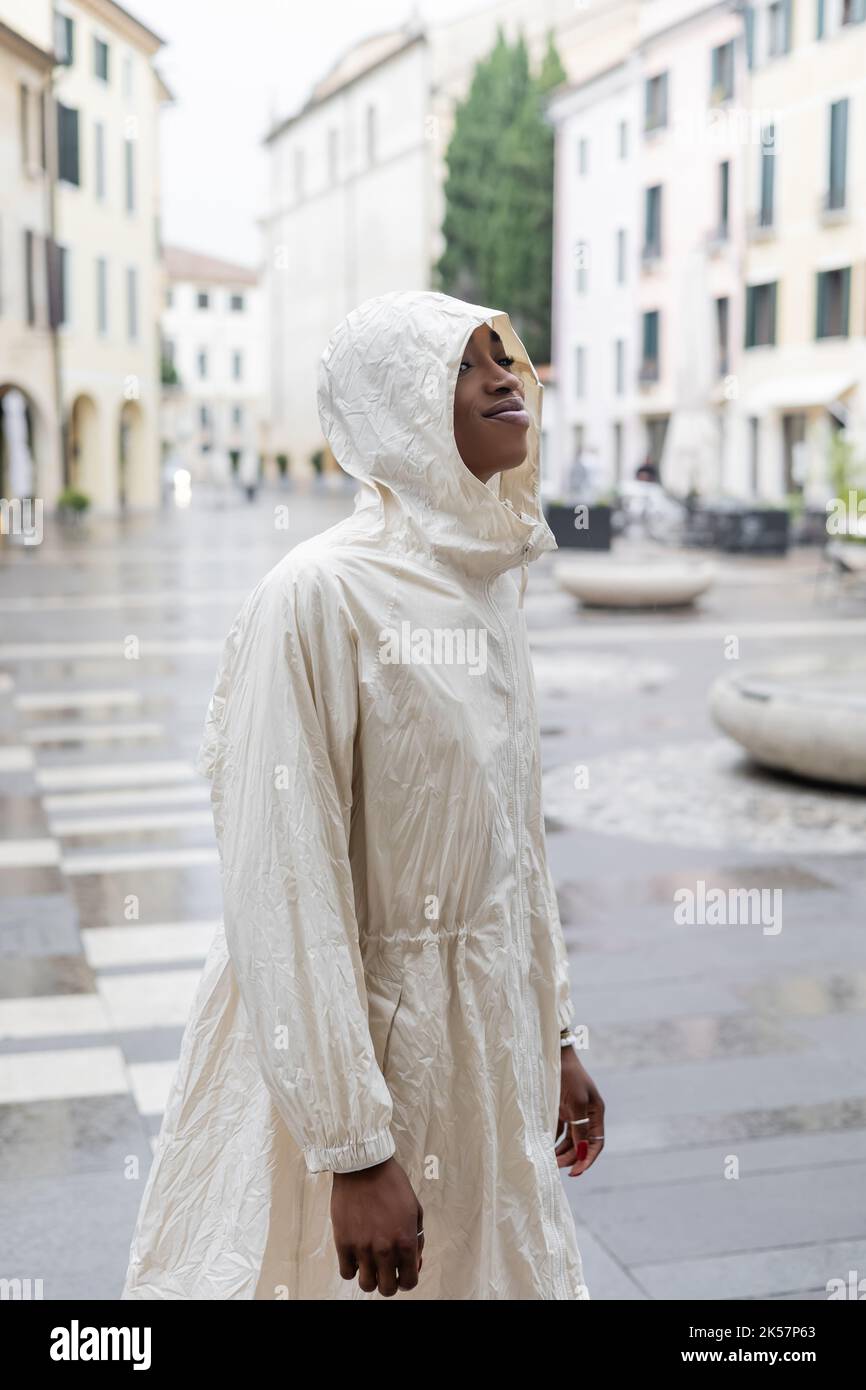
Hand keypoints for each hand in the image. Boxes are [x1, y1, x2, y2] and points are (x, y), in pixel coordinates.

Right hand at [331, 1156, 423, 1295]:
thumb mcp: (414, 1209)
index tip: (403, 1273)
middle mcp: (385, 1249)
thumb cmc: (391, 1184)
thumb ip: (416, 1238)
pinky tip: (356, 1255)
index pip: (409, 1281)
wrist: (364, 1166)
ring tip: (370, 1264)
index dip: (407, 1280)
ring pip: (366, 1285)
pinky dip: (351, 1268)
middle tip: (387, 1270)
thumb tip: (414, 1261)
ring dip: (370, 1278)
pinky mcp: (343, 1242)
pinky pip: (346, 1272)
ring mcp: (362, 1247)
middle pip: (387, 1289)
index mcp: (406, 1240)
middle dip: (389, 1282)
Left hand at [554, 1048, 604, 1176]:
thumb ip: (579, 1128)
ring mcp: (572, 1113)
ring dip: (561, 1152)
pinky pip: (558, 1132)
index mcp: (596, 1113)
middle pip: (582, 1144)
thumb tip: (580, 1152)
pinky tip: (545, 1149)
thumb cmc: (568, 1076)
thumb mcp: (576, 1102)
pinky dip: (553, 1142)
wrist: (553, 1055)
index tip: (575, 1172)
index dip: (587, 1159)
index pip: (596, 1144)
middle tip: (556, 1167)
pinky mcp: (559, 1110)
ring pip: (569, 1140)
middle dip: (571, 1157)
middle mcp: (586, 1115)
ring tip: (549, 1161)